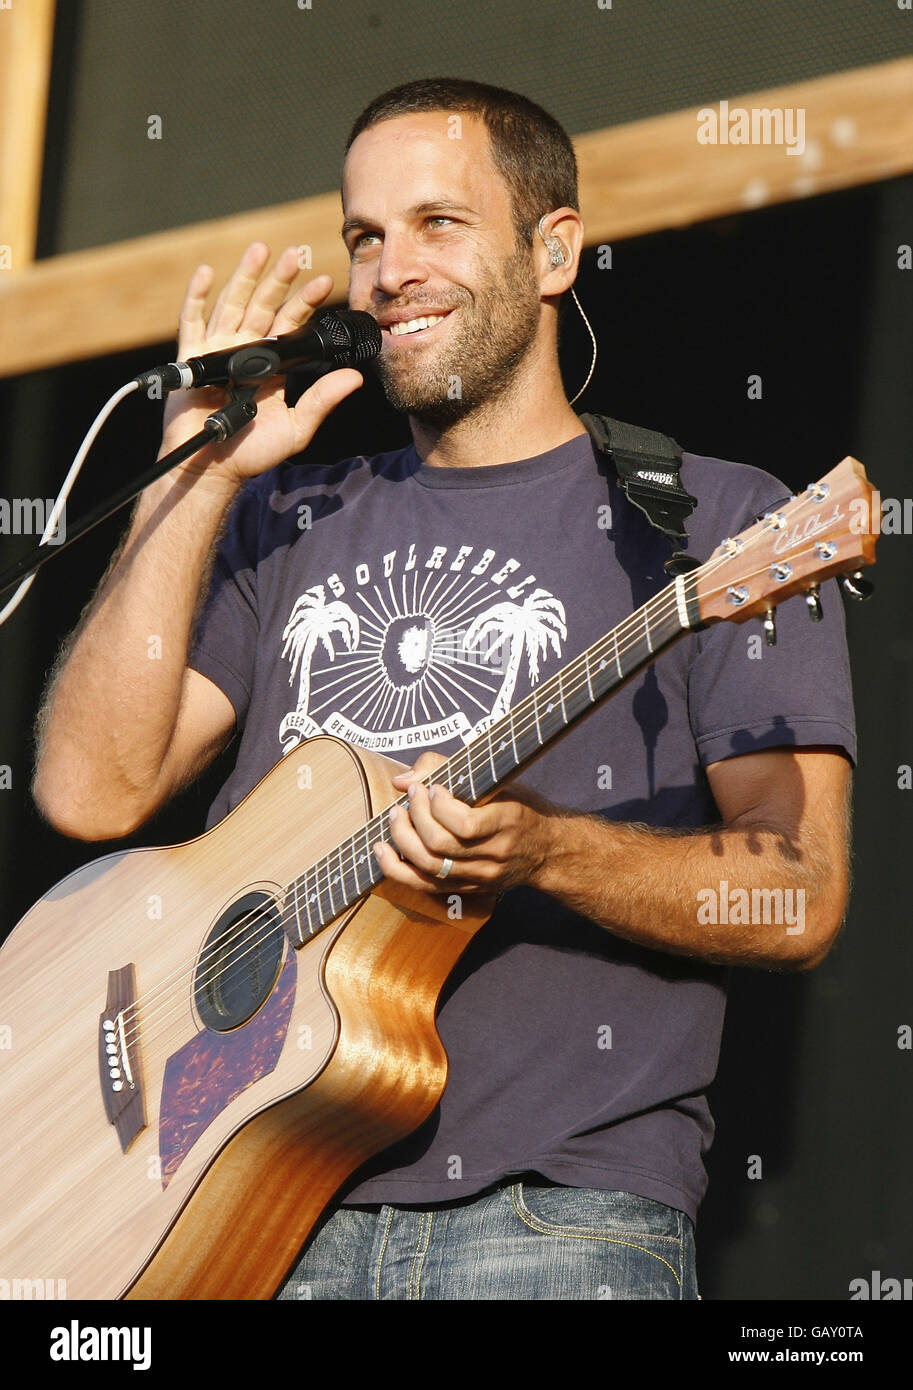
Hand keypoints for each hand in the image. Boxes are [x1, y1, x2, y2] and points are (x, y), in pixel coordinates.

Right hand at [158, 242, 363, 491]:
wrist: (213, 468)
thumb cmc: (252, 452)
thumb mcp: (297, 427)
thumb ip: (323, 400)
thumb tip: (356, 378)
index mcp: (270, 364)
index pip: (290, 324)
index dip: (305, 302)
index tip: (323, 281)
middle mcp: (244, 350)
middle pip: (262, 305)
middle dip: (278, 279)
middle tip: (294, 254)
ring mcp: (217, 350)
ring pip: (232, 304)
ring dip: (244, 276)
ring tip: (259, 249)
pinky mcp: (191, 358)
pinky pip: (192, 321)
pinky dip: (197, 296)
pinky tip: (207, 271)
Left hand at [372, 751, 557, 897]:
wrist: (547, 851)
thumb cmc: (519, 808)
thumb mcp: (499, 781)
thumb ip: (449, 768)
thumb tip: (401, 780)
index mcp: (508, 821)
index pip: (465, 825)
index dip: (438, 806)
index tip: (432, 787)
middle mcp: (495, 854)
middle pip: (440, 846)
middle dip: (415, 818)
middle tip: (408, 799)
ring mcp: (481, 876)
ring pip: (430, 867)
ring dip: (402, 840)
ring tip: (395, 817)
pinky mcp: (469, 889)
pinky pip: (426, 886)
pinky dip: (398, 869)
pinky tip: (383, 851)